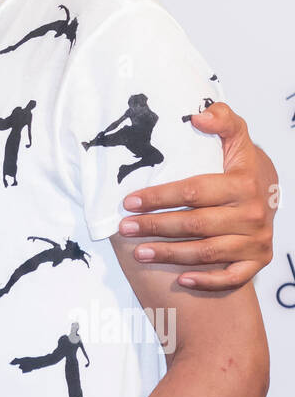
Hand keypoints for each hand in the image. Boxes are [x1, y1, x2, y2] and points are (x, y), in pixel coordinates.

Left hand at [117, 101, 277, 289]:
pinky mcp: (258, 261)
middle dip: (155, 226)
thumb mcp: (237, 138)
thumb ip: (222, 121)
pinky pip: (231, 277)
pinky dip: (206, 280)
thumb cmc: (243, 167)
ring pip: (206, 252)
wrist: (270, 194)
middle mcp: (252, 214)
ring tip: (139, 251)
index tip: (130, 200)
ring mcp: (256, 240)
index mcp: (244, 183)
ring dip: (169, 254)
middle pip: (195, 224)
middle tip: (126, 227)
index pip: (194, 191)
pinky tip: (181, 279)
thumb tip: (198, 117)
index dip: (159, 196)